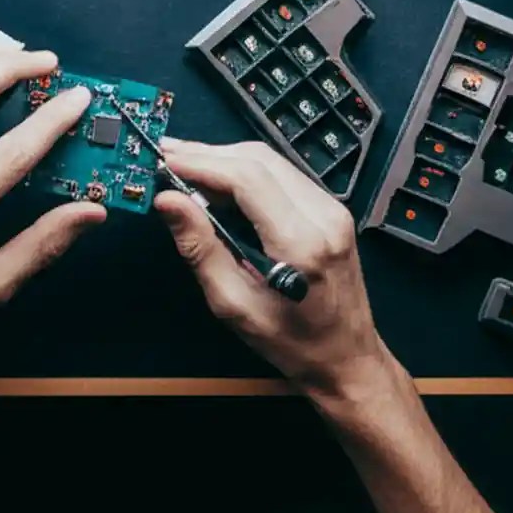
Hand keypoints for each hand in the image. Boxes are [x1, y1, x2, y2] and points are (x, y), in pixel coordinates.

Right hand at [154, 139, 392, 399]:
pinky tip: (218, 182)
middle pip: (259, 159)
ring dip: (225, 159)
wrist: (347, 358)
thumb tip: (167, 201)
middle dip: (208, 154)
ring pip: (271, 161)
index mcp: (301, 243)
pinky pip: (283, 175)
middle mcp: (323, 216)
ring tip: (184, 166)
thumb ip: (200, 248)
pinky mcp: (332, 210)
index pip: (247, 178)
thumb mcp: (234, 305)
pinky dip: (246, 172)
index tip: (164, 158)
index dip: (202, 162)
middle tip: (166, 156)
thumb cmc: (291, 343)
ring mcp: (333, 209)